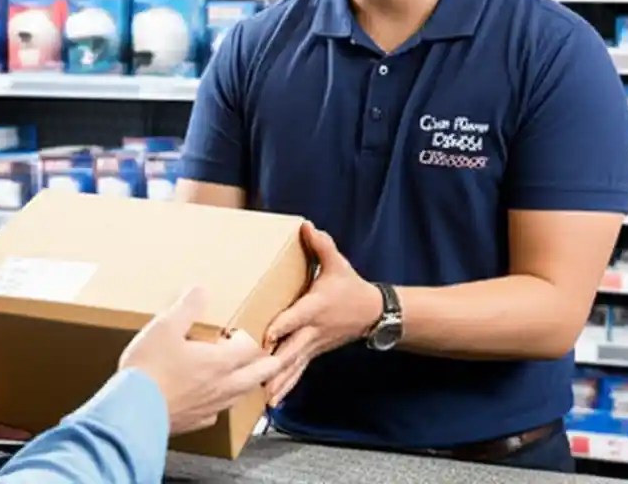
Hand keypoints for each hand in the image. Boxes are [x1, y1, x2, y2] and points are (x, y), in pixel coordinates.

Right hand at [119, 287, 284, 434]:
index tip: (247, 333)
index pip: (251, 349)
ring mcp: (210, 407)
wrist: (132, 411)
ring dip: (247, 385)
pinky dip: (219, 405)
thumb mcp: (165, 326)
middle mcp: (222, 386)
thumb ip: (186, 307)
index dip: (252, 339)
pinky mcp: (194, 422)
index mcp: (220, 361)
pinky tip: (211, 403)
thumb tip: (201, 290)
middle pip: (256, 376)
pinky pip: (215, 413)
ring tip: (248, 379)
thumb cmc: (149, 368)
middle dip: (268, 366)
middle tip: (276, 360)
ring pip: (239, 396)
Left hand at [263, 222, 380, 406]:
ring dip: (278, 381)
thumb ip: (321, 246)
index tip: (266, 336)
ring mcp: (313, 345)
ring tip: (263, 397)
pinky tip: (272, 401)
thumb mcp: (338, 264)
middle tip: (255, 376)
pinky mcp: (312, 353)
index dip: (282, 326)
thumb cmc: (350, 287)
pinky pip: (298, 372)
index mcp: (315, 307)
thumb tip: (306, 226)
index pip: (297, 317)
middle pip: (291, 348)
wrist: (373, 313)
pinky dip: (286, 386)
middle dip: (274, 363)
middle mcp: (313, 329)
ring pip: (293, 365)